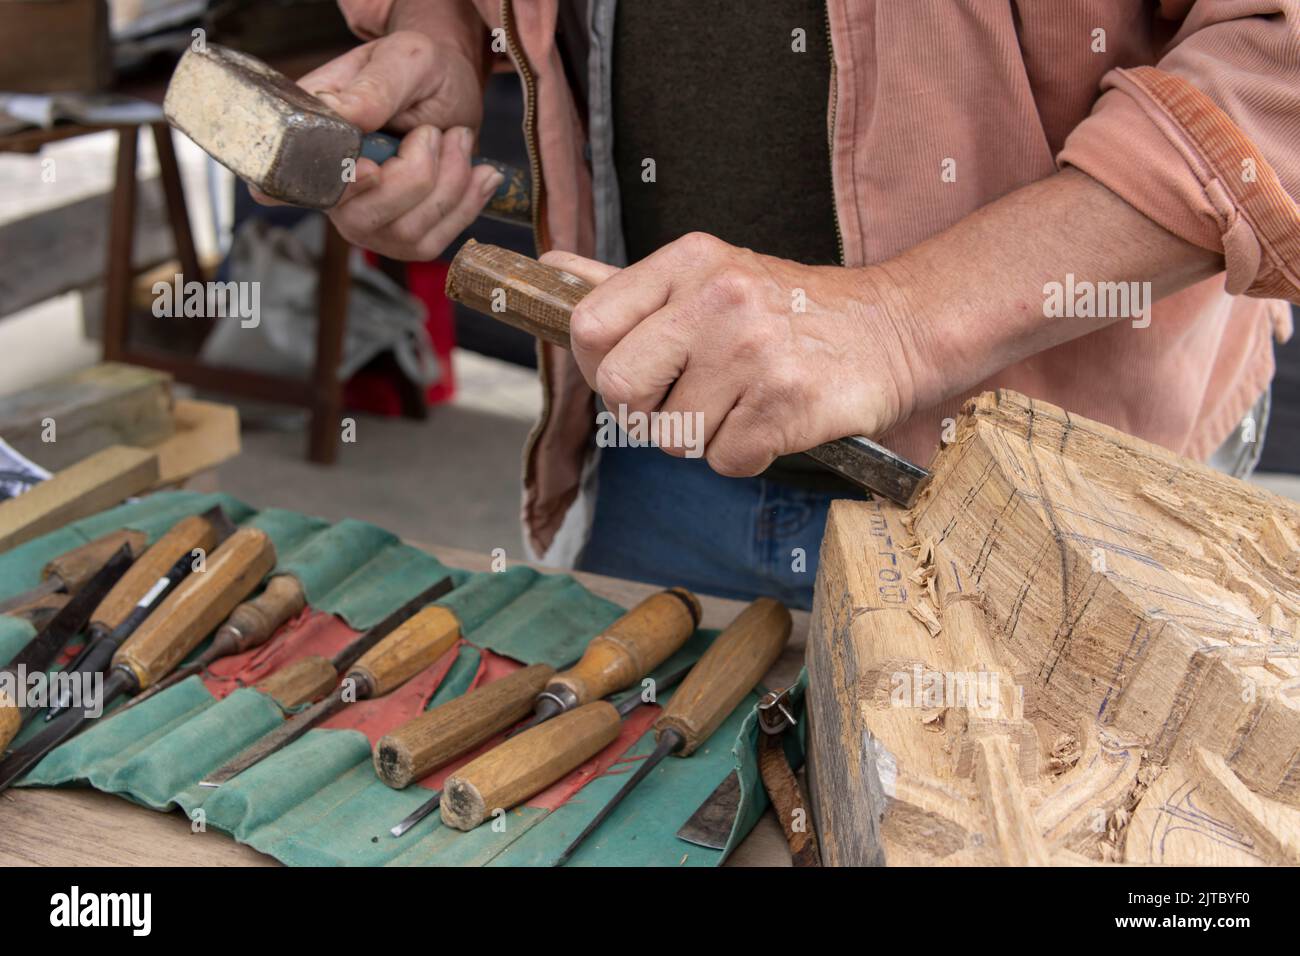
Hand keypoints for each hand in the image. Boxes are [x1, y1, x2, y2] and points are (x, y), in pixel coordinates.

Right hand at [259, 30, 501, 260]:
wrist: (450, 87)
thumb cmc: (416, 69)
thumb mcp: (403, 60)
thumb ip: (374, 89)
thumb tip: (340, 115)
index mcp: (309, 137)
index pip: (284, 187)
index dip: (332, 188)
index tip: (371, 169)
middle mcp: (329, 187)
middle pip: (362, 217)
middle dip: (417, 175)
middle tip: (434, 131)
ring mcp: (363, 219)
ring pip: (405, 233)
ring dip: (449, 184)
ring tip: (456, 139)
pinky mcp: (400, 238)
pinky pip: (432, 244)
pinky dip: (466, 206)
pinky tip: (479, 174)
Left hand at [540, 233, 926, 476]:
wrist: (895, 331)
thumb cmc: (790, 311)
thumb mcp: (710, 276)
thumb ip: (629, 284)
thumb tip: (551, 269)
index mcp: (690, 262)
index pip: (589, 325)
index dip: (596, 367)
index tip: (631, 377)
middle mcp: (718, 300)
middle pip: (618, 390)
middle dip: (643, 414)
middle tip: (683, 404)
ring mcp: (753, 353)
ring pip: (672, 437)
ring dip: (702, 437)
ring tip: (743, 402)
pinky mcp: (786, 405)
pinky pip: (724, 462)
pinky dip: (745, 456)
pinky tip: (771, 421)